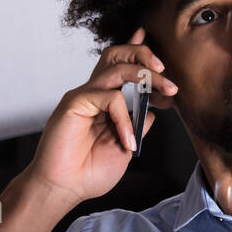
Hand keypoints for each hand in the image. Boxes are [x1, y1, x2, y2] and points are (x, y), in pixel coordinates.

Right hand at [26, 26, 177, 204]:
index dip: (135, 51)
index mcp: (103, 102)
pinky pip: (110, 98)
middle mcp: (93, 93)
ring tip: (167, 90)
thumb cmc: (88, 173)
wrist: (64, 188)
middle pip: (116, 55)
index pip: (119, 66)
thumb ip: (137, 127)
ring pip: (117, 68)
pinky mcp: (75, 103)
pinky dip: (125, 119)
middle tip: (165, 69)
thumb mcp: (125, 148)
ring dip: (146, 75)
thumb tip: (152, 112)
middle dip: (143, 54)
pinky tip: (128, 141)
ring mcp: (83, 96)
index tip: (150, 43)